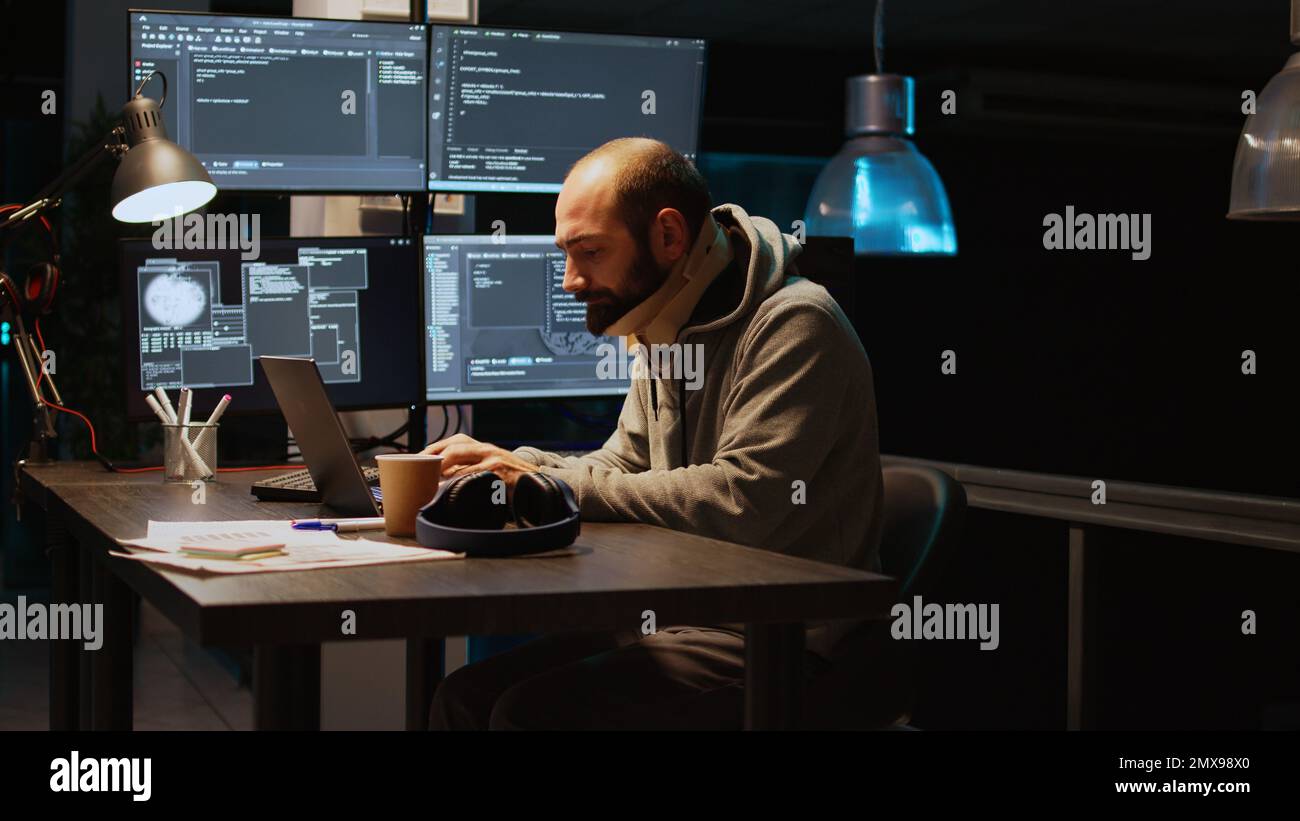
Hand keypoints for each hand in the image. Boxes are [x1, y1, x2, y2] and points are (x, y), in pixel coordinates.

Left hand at [421, 433, 538, 492]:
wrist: (539, 486)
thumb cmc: (513, 481)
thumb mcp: (493, 470)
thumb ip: (472, 470)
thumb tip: (445, 480)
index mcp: (484, 449)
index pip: (456, 441)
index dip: (436, 447)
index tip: (420, 456)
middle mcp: (487, 450)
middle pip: (455, 445)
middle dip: (434, 454)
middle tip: (420, 465)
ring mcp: (494, 459)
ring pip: (460, 457)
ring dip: (442, 466)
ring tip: (428, 474)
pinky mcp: (499, 472)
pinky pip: (472, 474)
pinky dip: (458, 479)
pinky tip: (449, 485)